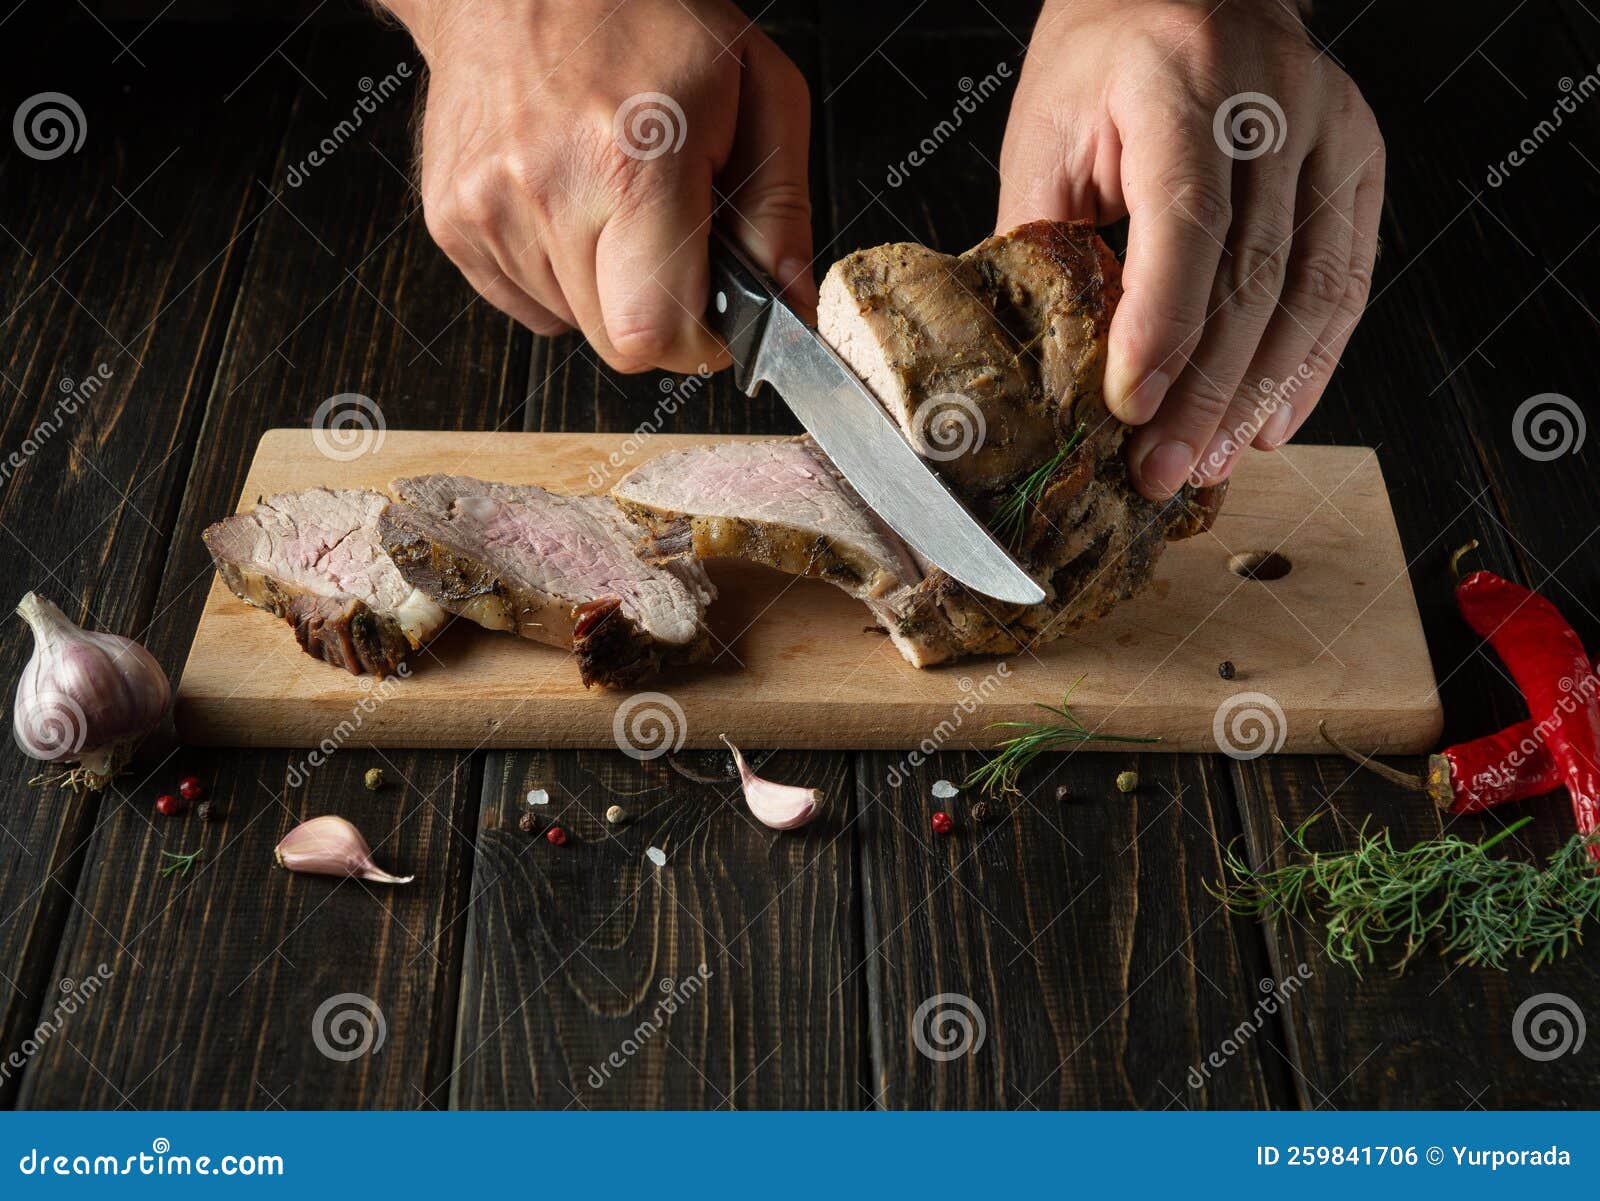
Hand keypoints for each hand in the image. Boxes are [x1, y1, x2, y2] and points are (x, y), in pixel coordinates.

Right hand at [381, 0, 814, 373]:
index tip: (716, 317)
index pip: (656, 332)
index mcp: (632, 160)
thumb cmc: (643, 19)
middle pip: (617, 343)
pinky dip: (557, 274)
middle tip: (673, 247)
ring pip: (572, 325)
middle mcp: (548, 190)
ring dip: (606, 288)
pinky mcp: (452, 222)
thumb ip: (781, 210)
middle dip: (659, 314)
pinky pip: (527, 302)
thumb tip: (792, 307)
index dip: (698, 342)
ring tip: (613, 203)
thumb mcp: (757, 89)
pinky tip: (568, 205)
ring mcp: (489, 209)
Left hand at [997, 0, 1383, 497]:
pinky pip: (1346, 277)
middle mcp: (1270, 95)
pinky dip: (1311, 360)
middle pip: (1253, 270)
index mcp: (1178, 78)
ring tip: (1211, 461)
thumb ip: (1045, 244)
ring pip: (1310, 286)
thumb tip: (1044, 367)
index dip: (1161, 326)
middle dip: (1207, 388)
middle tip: (1166, 468)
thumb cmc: (1099, 67)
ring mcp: (1330, 124)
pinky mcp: (1360, 156)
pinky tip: (1272, 418)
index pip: (1184, 220)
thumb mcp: (1048, 139)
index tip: (1131, 409)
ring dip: (1260, 392)